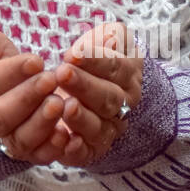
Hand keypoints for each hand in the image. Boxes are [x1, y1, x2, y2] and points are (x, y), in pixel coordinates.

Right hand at [0, 27, 70, 164]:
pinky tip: (66, 134)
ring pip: (16, 140)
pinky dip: (51, 149)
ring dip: (41, 123)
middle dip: (27, 98)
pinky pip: (35, 156)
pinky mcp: (22, 150)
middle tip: (51, 80)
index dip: (12, 72)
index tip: (36, 60)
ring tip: (60, 103)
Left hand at [51, 22, 144, 167]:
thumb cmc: (99, 61)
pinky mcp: (91, 150)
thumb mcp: (107, 40)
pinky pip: (87, 153)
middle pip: (107, 97)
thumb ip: (107, 37)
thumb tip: (105, 37)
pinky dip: (77, 150)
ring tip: (66, 107)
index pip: (114, 66)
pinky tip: (66, 142)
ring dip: (82, 118)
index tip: (72, 54)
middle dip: (84, 86)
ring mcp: (108, 129)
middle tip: (62, 73)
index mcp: (126, 75)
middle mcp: (122, 105)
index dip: (95, 60)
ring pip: (98, 127)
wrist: (108, 95)